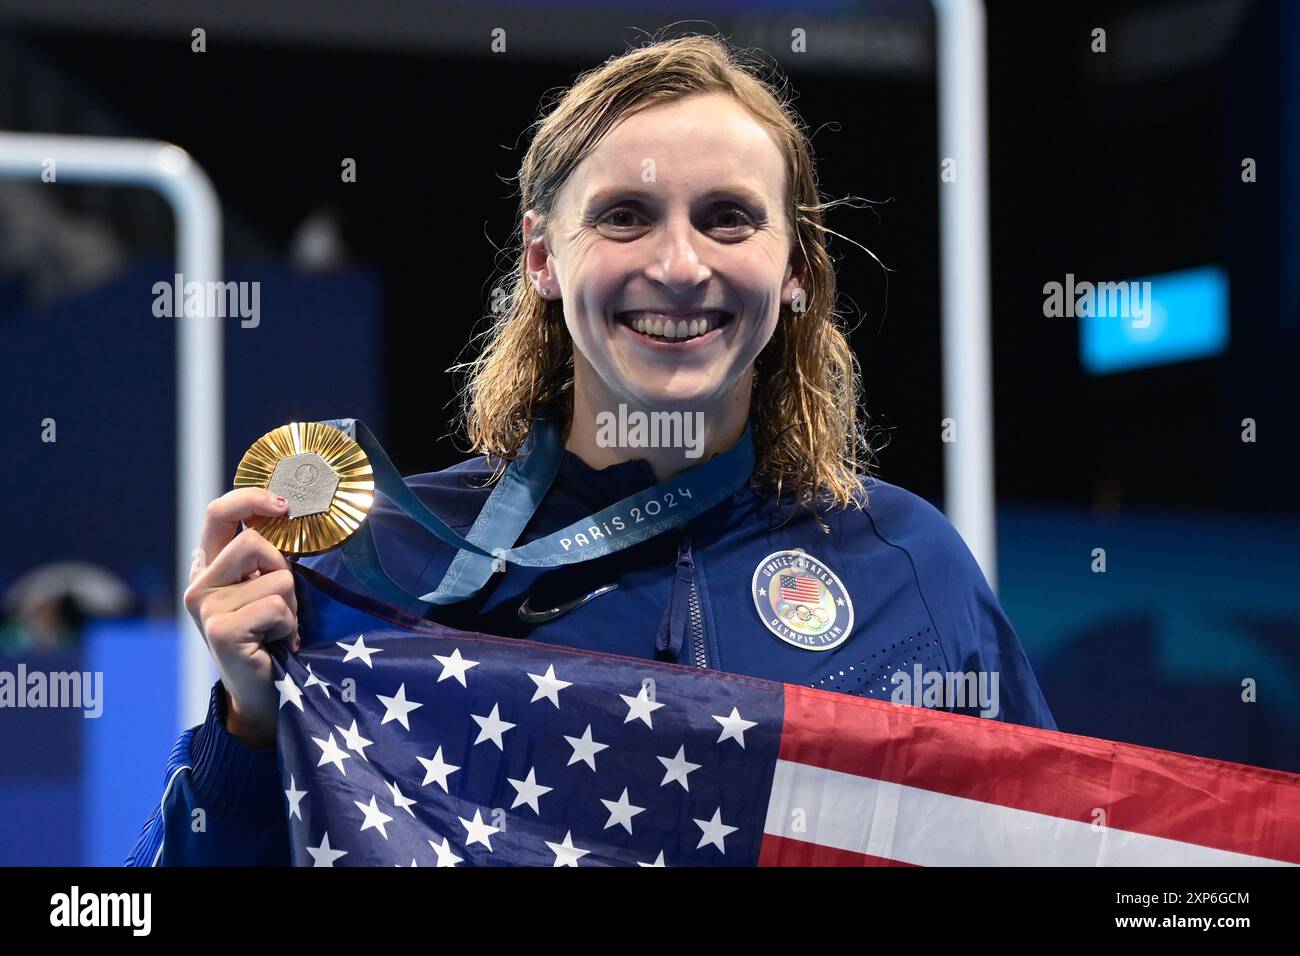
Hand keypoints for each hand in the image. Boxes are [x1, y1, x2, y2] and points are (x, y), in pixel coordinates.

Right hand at [182, 488, 298, 748]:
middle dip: (284, 571)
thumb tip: (290, 513)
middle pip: (256, 543)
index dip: (250, 499)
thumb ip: (268, 558)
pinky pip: (276, 606)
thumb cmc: (273, 638)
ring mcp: (205, 607)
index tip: (284, 505)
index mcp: (209, 568)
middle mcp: (199, 584)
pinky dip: (288, 626)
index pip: (219, 514)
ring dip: (291, 604)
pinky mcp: (220, 629)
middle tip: (283, 608)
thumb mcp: (269, 590)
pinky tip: (275, 645)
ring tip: (279, 630)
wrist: (264, 696)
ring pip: (276, 577)